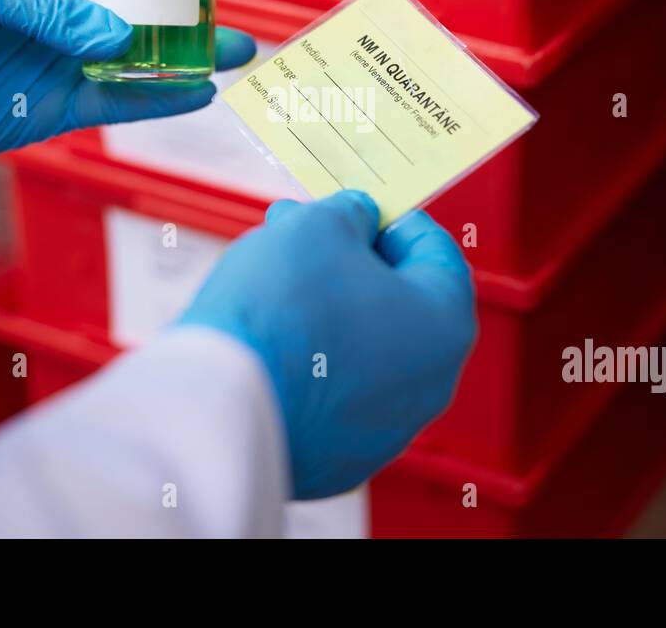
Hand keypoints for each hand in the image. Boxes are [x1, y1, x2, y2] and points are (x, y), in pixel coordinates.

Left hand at [0, 0, 255, 162]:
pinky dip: (158, 98)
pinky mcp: (54, 107)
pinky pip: (119, 102)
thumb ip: (52, 10)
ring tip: (237, 47)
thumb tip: (116, 38)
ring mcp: (63, 58)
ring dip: (188, 50)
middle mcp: (62, 8)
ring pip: (141, 53)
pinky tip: (196, 90)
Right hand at [178, 191, 475, 498]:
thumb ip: (350, 214)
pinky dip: (310, 361)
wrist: (220, 406)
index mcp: (444, 325)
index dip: (392, 219)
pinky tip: (270, 336)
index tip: (359, 209)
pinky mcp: (339, 457)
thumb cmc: (279, 313)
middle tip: (304, 234)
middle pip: (398, 303)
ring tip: (273, 279)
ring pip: (364, 349)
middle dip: (350, 260)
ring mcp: (385, 429)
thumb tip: (356, 220)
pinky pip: (333, 395)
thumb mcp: (318, 226)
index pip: (436, 253)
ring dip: (328, 308)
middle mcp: (428, 386)